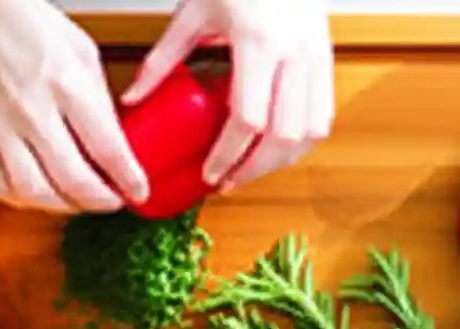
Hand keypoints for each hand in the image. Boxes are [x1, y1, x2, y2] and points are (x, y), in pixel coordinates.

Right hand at [0, 0, 147, 213]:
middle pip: (72, 180)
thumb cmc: (25, 24)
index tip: (138, 191)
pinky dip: (25, 201)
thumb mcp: (82, 52)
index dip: (128, 179)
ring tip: (79, 200)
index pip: (106, 148)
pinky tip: (41, 194)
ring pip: (34, 193)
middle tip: (112, 201)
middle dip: (100, 201)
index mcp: (65, 83)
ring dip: (64, 207)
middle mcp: (31, 110)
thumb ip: (100, 101)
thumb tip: (116, 144)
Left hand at [122, 0, 333, 191]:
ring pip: (311, 131)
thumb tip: (133, 99)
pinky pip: (323, 114)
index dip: (229, 155)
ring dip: (282, 160)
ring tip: (251, 169)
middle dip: (255, 169)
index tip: (210, 174)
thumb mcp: (191, 13)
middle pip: (284, 136)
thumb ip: (162, 59)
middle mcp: (294, 53)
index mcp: (258, 42)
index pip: (248, 120)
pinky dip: (302, 139)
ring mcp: (316, 56)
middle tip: (228, 181)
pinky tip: (277, 146)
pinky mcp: (326, 57)